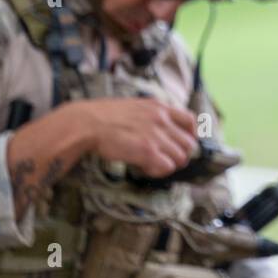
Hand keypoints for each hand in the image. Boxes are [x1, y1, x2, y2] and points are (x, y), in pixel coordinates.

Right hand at [76, 97, 197, 177]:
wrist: (87, 123)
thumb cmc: (104, 117)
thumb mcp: (135, 106)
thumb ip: (151, 115)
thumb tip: (160, 129)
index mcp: (159, 107)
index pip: (190, 120)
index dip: (190, 136)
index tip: (183, 144)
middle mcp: (161, 120)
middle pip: (189, 143)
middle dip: (181, 155)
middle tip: (167, 160)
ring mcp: (155, 135)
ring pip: (180, 157)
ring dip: (169, 165)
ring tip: (152, 164)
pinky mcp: (147, 150)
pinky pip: (166, 166)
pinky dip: (159, 171)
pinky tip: (145, 167)